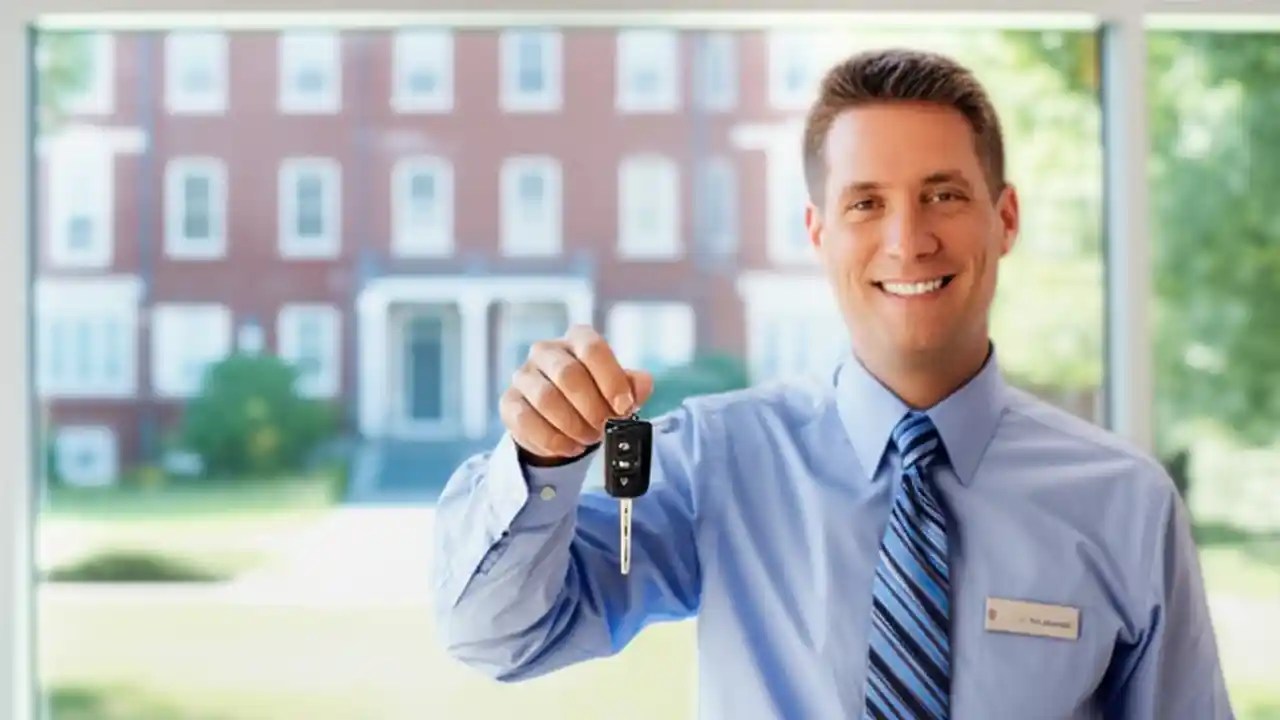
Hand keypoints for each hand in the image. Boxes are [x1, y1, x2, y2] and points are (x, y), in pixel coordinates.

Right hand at [500, 324, 653, 464]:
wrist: (558, 420)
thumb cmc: (592, 396)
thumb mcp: (617, 389)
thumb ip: (633, 385)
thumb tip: (641, 385)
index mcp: (577, 340)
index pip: (592, 348)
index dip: (611, 379)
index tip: (623, 407)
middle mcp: (547, 351)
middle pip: (568, 374)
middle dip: (592, 408)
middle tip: (604, 427)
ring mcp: (524, 375)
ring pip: (546, 399)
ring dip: (573, 425)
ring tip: (588, 438)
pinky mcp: (509, 402)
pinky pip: (527, 420)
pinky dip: (553, 440)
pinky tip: (570, 446)